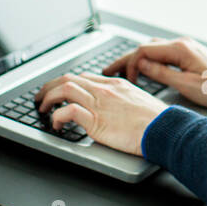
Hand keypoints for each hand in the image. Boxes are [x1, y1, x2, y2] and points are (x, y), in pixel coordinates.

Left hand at [35, 72, 167, 155]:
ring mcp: (100, 103)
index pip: (84, 77)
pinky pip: (69, 111)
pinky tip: (56, 125)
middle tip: (41, 97)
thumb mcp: (140, 102)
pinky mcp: (96, 120)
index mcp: (116, 84)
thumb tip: (117, 110)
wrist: (165, 128)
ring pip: (64, 89)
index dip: (67, 83)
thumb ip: (124, 101)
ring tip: (42, 108)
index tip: (60, 91)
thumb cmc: (158, 120)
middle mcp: (105, 90)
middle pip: (69, 79)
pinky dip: (57, 116)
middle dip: (49, 87)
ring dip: (48, 98)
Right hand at [104, 36, 206, 109]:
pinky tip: (144, 68)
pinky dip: (150, 60)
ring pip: (154, 50)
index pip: (144, 50)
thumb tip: (140, 65)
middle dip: (126, 60)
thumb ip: (161, 74)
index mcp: (179, 49)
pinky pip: (164, 54)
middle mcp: (181, 44)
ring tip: (122, 70)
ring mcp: (186, 48)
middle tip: (108, 70)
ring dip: (137, 59)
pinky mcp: (190, 54)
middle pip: (146, 48)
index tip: (127, 80)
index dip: (130, 64)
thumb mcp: (187, 84)